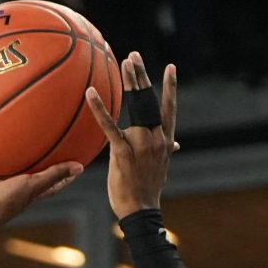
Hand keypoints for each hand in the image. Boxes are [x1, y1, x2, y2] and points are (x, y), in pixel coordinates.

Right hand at [0, 153, 82, 232]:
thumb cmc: (8, 201)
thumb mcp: (35, 184)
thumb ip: (56, 174)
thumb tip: (80, 167)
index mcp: (24, 191)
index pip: (46, 182)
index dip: (58, 175)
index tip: (69, 163)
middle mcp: (6, 187)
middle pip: (18, 172)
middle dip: (25, 160)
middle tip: (33, 142)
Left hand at [83, 50, 176, 217]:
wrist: (141, 211)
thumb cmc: (147, 190)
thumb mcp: (161, 167)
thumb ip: (166, 150)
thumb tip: (176, 144)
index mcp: (165, 140)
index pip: (169, 108)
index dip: (170, 87)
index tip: (170, 68)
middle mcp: (156, 138)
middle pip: (150, 100)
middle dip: (143, 76)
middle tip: (134, 56)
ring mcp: (141, 144)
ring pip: (136, 107)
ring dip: (130, 83)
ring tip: (124, 63)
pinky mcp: (124, 152)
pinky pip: (110, 126)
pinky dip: (100, 109)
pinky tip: (91, 93)